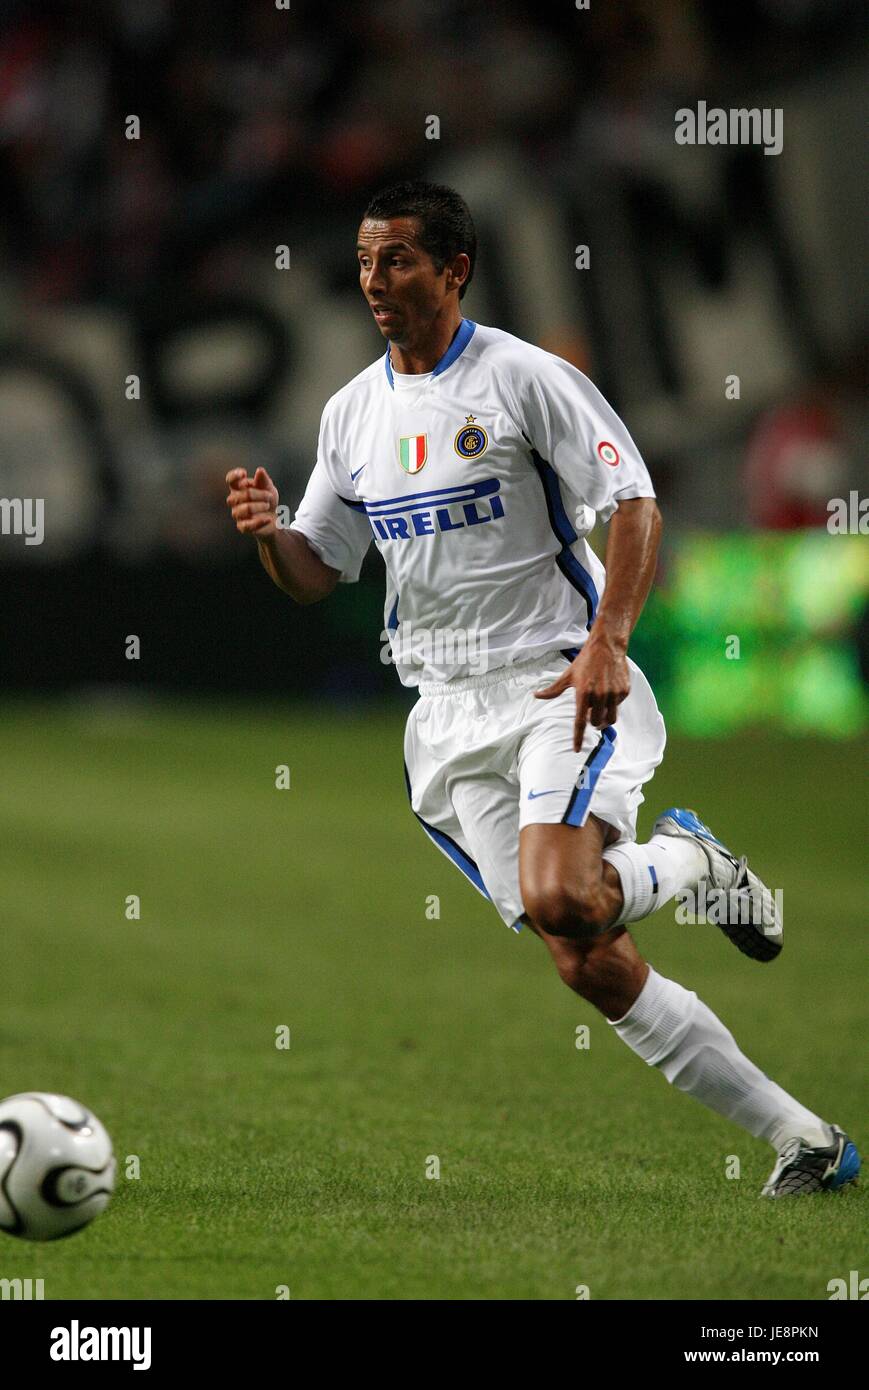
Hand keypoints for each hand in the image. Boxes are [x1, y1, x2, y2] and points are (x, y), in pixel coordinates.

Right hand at [225, 466, 279, 538]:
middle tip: (269, 496)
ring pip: (244, 509)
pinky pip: (247, 525)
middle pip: (240, 495)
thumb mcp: (268, 487)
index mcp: (238, 488)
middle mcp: (234, 501)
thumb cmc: (267, 500)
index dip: (234, 476)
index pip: (230, 480)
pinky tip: (268, 519)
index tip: (244, 473)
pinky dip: (260, 521)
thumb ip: (263, 479)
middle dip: (257, 494)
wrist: (273, 518)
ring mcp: (237, 514)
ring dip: (259, 506)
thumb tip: (260, 470)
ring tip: (267, 506)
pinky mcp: (243, 526)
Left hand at [534, 633, 629, 750]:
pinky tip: (609, 694)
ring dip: (604, 720)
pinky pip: (618, 706)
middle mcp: (599, 695)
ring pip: (610, 718)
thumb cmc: (585, 662)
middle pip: (596, 722)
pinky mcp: (624, 690)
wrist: (607, 646)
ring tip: (600, 712)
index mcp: (583, 693)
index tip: (576, 749)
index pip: (580, 722)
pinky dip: (613, 705)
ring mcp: (614, 693)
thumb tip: (535, 696)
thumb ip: (553, 690)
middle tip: (591, 716)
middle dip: (593, 723)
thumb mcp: (568, 676)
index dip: (577, 738)